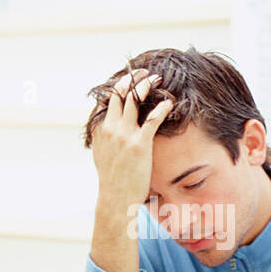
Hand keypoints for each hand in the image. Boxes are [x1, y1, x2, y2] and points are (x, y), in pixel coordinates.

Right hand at [90, 68, 173, 208]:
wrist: (115, 199)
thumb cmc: (111, 180)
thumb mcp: (101, 154)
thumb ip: (103, 138)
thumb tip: (106, 130)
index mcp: (100, 129)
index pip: (107, 98)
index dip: (118, 85)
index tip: (129, 78)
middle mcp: (110, 128)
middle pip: (119, 93)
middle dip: (132, 78)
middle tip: (144, 72)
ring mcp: (124, 135)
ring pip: (134, 99)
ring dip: (146, 85)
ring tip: (157, 78)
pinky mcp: (139, 144)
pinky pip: (152, 119)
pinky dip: (162, 107)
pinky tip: (170, 102)